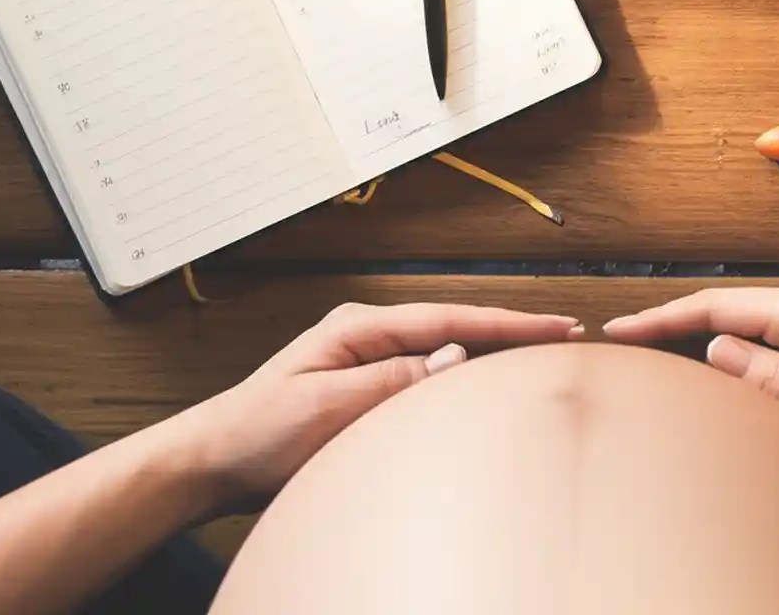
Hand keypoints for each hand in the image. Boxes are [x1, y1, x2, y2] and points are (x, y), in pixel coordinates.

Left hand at [162, 303, 581, 513]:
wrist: (213, 459)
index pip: (450, 319)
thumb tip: (455, 355)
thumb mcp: (328, 406)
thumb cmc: (259, 431)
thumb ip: (393, 380)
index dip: (507, 323)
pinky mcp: (368, 389)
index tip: (556, 326)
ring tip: (538, 360)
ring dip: (489, 356)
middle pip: (455, 329)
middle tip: (565, 340)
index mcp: (359, 327)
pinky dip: (461, 382)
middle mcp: (368, 336)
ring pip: (444, 354)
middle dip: (510, 333)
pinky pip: (426, 380)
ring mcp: (368, 361)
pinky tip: (483, 390)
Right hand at [605, 286, 778, 481]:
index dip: (664, 318)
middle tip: (627, 340)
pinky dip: (736, 342)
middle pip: (729, 306)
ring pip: (750, 320)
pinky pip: (772, 334)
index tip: (621, 331)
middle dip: (674, 321)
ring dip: (704, 331)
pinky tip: (721, 359)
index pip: (719, 308)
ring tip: (661, 348)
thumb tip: (715, 349)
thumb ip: (770, 378)